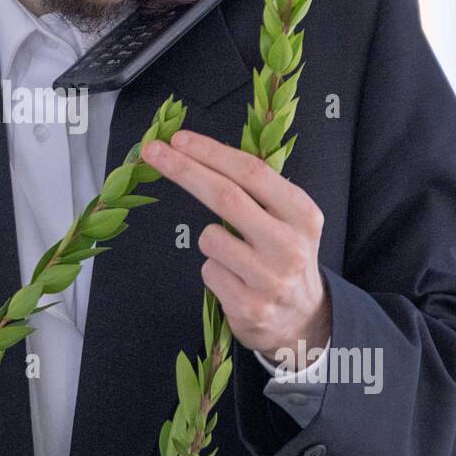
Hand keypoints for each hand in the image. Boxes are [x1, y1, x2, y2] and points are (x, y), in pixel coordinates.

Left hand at [142, 128, 331, 362]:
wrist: (302, 317)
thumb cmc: (283, 255)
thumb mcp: (287, 219)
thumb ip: (255, 191)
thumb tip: (197, 152)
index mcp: (301, 214)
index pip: (252, 172)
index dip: (211, 152)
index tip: (178, 138)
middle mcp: (289, 245)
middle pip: (225, 196)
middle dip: (184, 170)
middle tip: (153, 151)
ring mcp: (269, 279)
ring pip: (210, 238)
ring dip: (209, 239)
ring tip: (233, 254)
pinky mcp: (249, 307)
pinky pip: (208, 271)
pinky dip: (213, 270)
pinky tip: (235, 281)